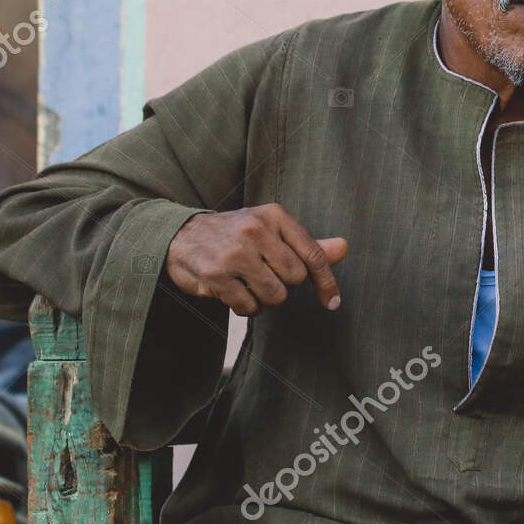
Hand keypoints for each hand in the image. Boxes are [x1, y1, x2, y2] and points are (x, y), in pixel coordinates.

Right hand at [164, 203, 347, 315]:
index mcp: (274, 215)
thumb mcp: (272, 231)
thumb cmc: (236, 235)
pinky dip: (245, 307)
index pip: (313, 254)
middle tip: (263, 274)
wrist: (180, 236)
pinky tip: (233, 291)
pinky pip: (249, 307)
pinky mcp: (216, 275)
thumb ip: (307, 244)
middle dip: (283, 285)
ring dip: (264, 298)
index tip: (333, 303)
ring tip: (248, 283)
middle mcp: (255, 230)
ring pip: (275, 295)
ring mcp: (235, 252)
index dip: (326, 282)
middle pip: (295, 279)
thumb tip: (343, 248)